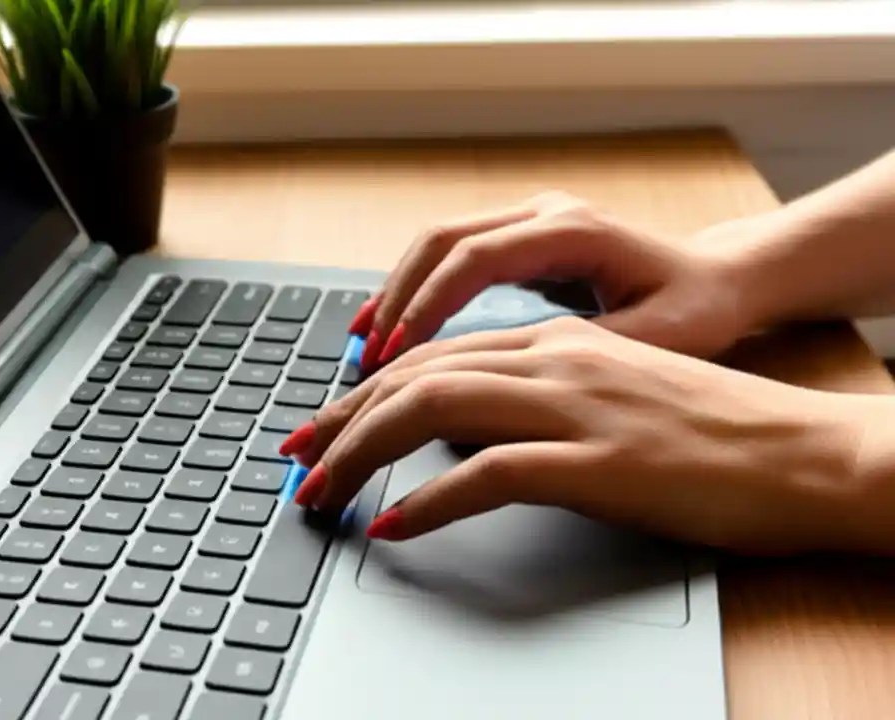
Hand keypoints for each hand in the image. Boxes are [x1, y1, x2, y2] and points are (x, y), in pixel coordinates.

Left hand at [283, 317, 894, 554]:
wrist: (808, 452)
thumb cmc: (715, 433)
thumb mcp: (612, 397)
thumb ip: (539, 401)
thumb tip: (466, 438)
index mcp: (557, 344)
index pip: (431, 358)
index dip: (362, 394)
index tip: (319, 428)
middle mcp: (556, 361)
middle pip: (415, 378)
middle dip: (340, 422)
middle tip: (294, 463)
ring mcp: (576, 408)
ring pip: (434, 411)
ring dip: (362, 455)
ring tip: (323, 494)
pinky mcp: (600, 464)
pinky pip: (491, 474)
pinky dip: (431, 500)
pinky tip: (396, 525)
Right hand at [348, 192, 765, 368]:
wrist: (725, 277)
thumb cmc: (700, 308)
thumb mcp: (658, 340)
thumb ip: (585, 359)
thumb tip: (506, 398)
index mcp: (573, 232)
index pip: (475, 259)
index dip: (427, 305)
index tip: (395, 354)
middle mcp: (543, 214)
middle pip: (439, 241)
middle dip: (394, 299)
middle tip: (364, 356)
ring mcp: (529, 222)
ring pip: (436, 245)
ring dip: (395, 294)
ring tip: (362, 345)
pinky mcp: (522, 242)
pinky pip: (451, 259)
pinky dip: (415, 293)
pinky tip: (391, 332)